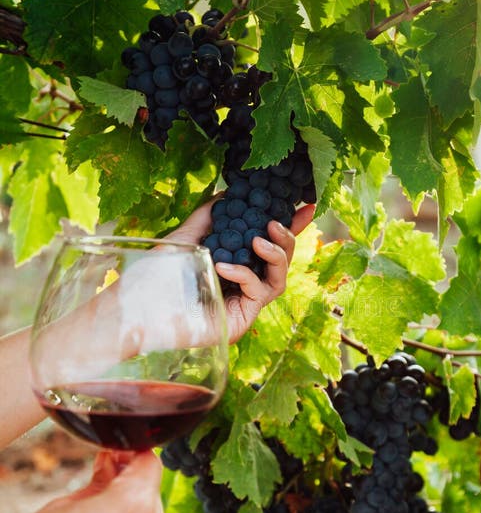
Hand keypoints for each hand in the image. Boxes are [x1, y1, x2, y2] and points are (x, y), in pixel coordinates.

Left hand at [170, 201, 314, 343]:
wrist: (140, 306)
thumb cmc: (157, 275)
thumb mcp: (187, 236)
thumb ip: (210, 216)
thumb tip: (231, 192)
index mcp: (235, 265)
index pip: (270, 245)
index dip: (291, 227)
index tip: (308, 206)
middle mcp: (243, 286)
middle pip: (282, 262)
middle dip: (287, 239)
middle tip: (275, 223)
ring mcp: (244, 305)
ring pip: (279, 279)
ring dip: (276, 255)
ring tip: (258, 241)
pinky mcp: (241, 320)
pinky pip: (258, 292)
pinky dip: (246, 274)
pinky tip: (225, 266)